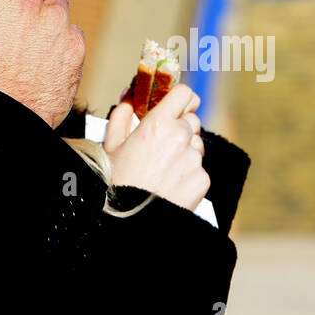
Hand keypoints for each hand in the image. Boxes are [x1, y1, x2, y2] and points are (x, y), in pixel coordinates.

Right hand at [103, 84, 208, 211]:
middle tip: (163, 145)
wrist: (131, 220)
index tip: (178, 104)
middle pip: (191, 120)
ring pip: (196, 145)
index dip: (182, 98)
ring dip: (185, 151)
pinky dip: (189, 174)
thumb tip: (129, 95)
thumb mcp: (112, 146)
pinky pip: (199, 168)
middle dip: (180, 128)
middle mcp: (179, 137)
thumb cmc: (117, 183)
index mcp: (157, 124)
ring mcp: (193, 159)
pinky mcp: (202, 179)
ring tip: (163, 169)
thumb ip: (122, 115)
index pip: (184, 94)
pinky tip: (170, 184)